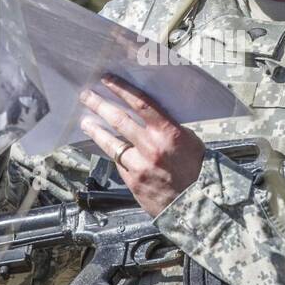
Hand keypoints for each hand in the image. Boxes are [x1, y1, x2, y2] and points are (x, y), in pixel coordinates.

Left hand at [79, 74, 204, 217]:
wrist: (198, 204)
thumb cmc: (198, 171)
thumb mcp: (190, 141)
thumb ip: (167, 128)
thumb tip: (149, 117)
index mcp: (169, 133)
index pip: (140, 103)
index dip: (121, 90)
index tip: (107, 80)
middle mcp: (152, 147)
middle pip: (119, 120)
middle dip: (99, 105)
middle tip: (87, 96)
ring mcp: (140, 165)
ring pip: (111, 143)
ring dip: (96, 131)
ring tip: (86, 123)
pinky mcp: (133, 182)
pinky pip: (119, 163)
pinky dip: (113, 154)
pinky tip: (107, 149)